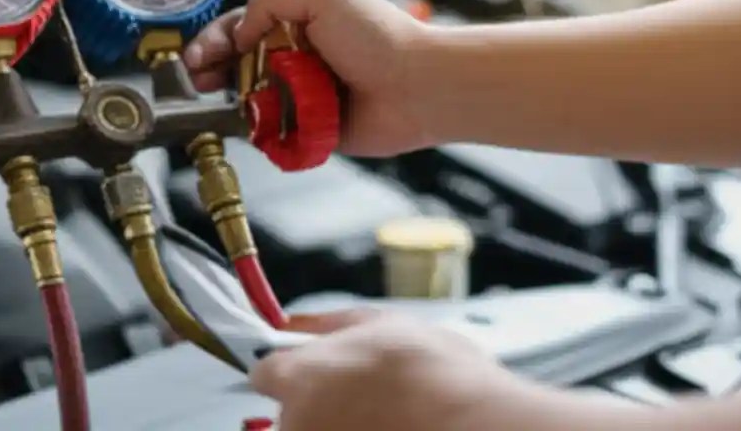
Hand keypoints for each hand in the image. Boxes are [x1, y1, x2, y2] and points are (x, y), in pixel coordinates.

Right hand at [184, 0, 433, 155]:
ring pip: (249, 101)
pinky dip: (259, 130)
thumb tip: (238, 32)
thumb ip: (269, 0)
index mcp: (297, 22)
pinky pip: (271, 134)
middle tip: (198, 80)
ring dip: (234, 101)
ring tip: (223, 99)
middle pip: (237, 66)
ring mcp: (300, 96)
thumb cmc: (379, 36)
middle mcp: (295, 58)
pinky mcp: (309, 131)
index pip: (240, 28)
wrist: (417, 86)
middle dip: (212, 71)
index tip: (197, 55)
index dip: (215, 40)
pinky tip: (251, 124)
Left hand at [250, 310, 525, 430]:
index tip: (315, 373)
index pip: (265, 373)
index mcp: (299, 376)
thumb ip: (331, 323)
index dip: (291, 371)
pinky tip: (389, 430)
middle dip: (319, 408)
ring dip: (338, 427)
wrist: (475, 426)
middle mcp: (297, 422)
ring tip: (384, 421)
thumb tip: (295, 320)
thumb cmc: (435, 372)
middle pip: (290, 414)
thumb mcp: (384, 323)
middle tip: (366, 401)